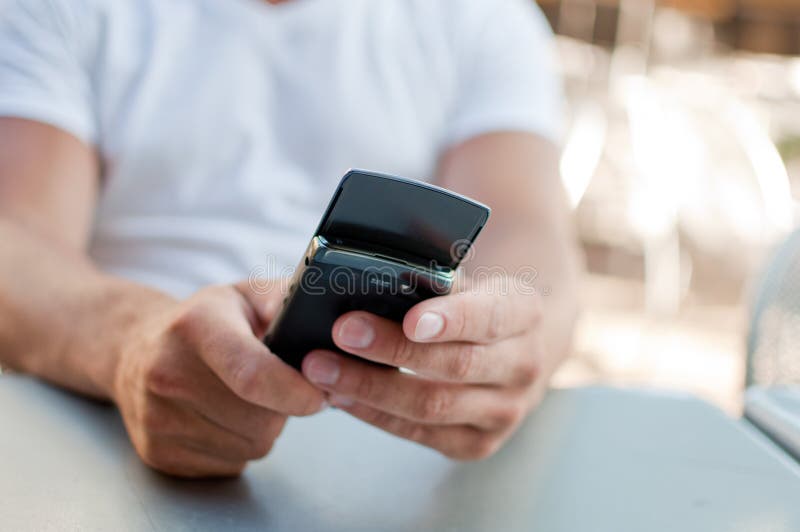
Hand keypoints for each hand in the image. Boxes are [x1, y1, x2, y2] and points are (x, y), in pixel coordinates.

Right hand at [112, 281, 324, 477]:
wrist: (135, 350)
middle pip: (258, 419)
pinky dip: (238, 447)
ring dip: (262, 428)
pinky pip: (229, 465)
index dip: (295, 392)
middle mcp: (167, 372)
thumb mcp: (246, 295)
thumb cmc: (207, 322)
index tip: (320, 396)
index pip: (252, 374)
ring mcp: (157, 417)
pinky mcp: (157, 453)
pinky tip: (223, 418)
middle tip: (273, 385)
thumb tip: (328, 322)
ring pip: (249, 446)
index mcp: (196, 325)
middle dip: (282, 407)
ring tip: (245, 398)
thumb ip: (288, 301)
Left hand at [302, 278, 545, 459]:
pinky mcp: (478, 444)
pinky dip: (375, 414)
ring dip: (370, 388)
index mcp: (525, 313)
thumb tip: (374, 283)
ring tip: (323, 369)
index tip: (410, 320)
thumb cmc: (477, 307)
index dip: (452, 319)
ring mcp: (504, 412)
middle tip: (342, 333)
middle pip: (455, 365)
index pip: (491, 316)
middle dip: (393, 350)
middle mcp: (523, 366)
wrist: (516, 350)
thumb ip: (436, 285)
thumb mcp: (470, 283)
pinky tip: (341, 396)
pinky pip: (419, 433)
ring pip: (432, 406)